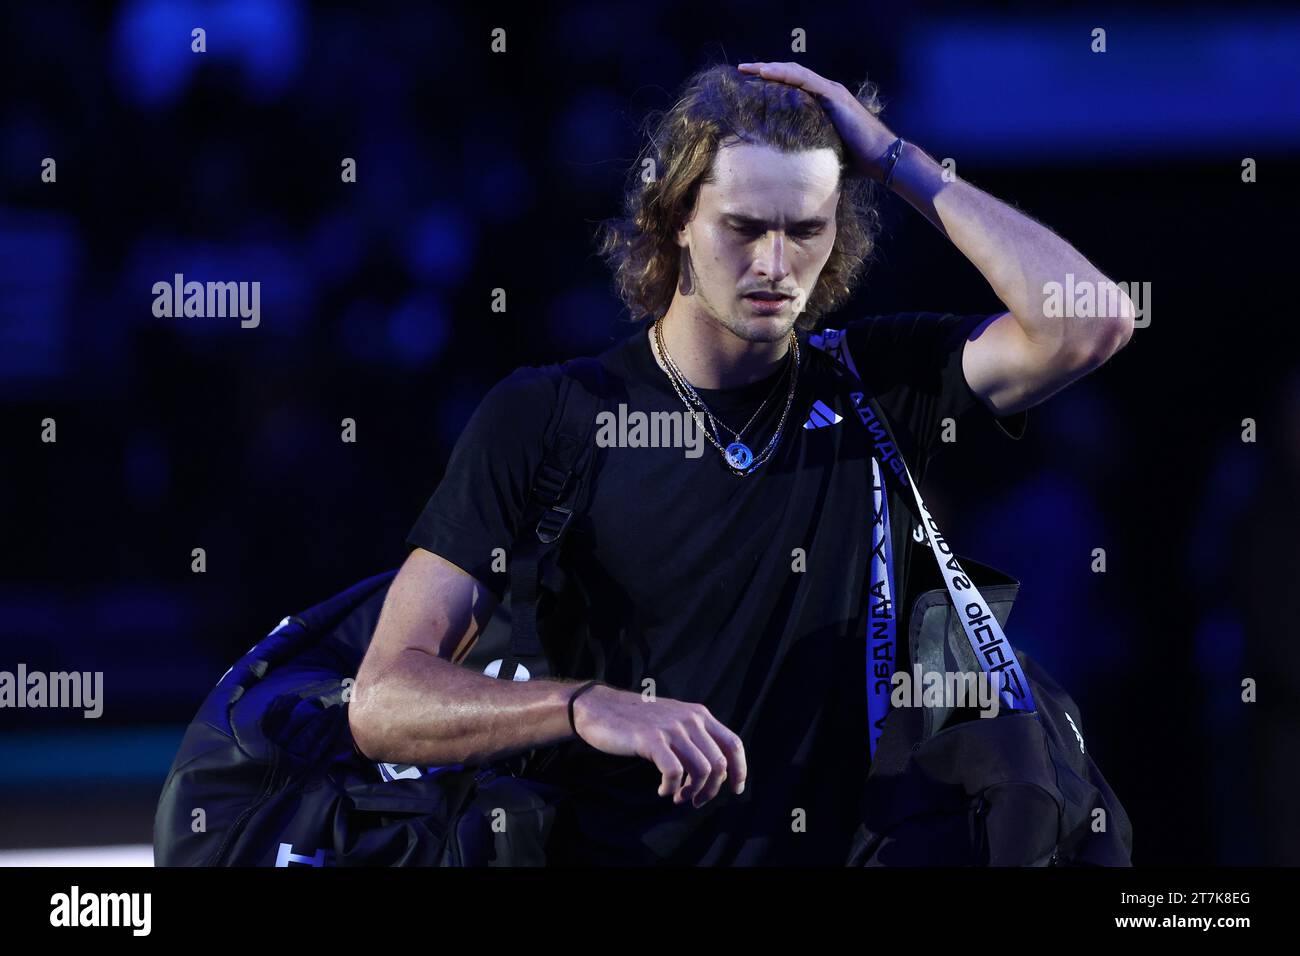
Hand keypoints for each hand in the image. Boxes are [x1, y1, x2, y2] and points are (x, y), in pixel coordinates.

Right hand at [572, 684, 746, 806]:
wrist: (600, 707)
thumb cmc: (636, 720)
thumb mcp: (673, 720)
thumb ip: (694, 737)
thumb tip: (715, 770)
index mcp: (699, 714)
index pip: (733, 743)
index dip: (740, 769)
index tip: (736, 789)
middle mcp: (690, 719)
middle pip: (719, 763)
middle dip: (712, 790)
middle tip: (695, 801)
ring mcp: (671, 728)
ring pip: (701, 770)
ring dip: (692, 792)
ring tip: (678, 798)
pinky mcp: (651, 739)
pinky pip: (674, 772)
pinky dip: (671, 787)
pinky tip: (663, 790)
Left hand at [737, 61, 897, 180]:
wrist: (881, 159)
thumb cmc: (856, 162)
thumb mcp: (823, 153)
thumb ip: (807, 153)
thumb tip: (786, 174)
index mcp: (822, 103)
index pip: (792, 85)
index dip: (770, 82)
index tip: (747, 84)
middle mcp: (826, 92)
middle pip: (790, 74)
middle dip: (764, 70)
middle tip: (741, 70)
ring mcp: (831, 92)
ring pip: (795, 73)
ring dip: (770, 68)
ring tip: (749, 69)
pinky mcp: (835, 97)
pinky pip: (806, 81)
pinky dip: (786, 75)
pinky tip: (768, 73)